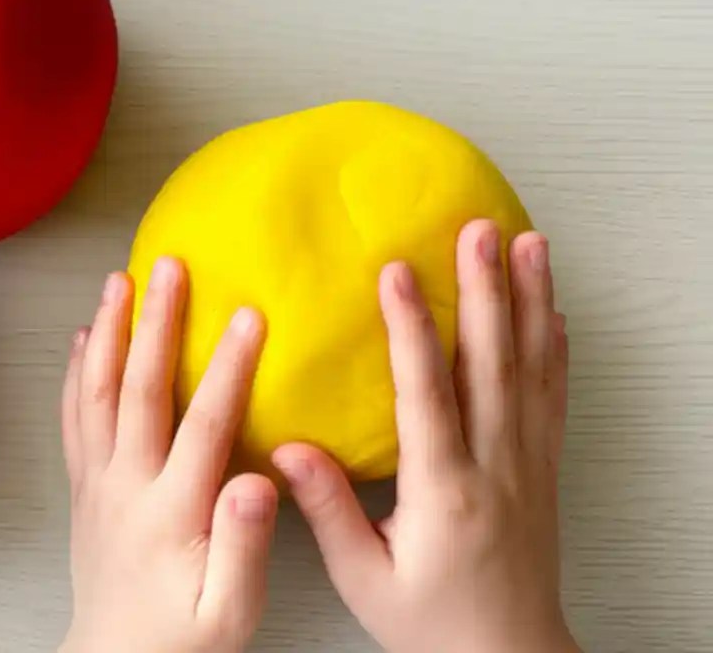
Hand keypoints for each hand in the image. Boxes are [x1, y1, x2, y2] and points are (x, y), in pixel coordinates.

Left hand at [60, 258, 276, 652]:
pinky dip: (75, 374)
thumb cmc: (182, 638)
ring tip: (117, 280)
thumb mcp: (230, 611)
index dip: (228, 366)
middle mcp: (126, 486)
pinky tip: (83, 339)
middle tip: (169, 265)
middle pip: (139, 390)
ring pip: (96, 395)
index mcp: (172, 511)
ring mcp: (97, 483)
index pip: (204, 424)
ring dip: (107, 333)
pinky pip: (73, 419)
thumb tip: (257, 482)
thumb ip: (244, 546)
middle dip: (155, 323)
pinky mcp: (83, 488)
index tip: (250, 314)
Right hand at [273, 220, 579, 652]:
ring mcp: (527, 463)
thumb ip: (328, 511)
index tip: (397, 272)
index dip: (412, 329)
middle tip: (479, 228)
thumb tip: (287, 450)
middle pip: (492, 363)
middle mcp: (495, 466)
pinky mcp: (542, 468)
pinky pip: (553, 396)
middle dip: (485, 289)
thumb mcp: (365, 577)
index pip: (427, 393)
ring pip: (531, 368)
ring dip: (529, 301)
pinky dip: (554, 347)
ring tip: (527, 243)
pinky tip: (551, 311)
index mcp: (444, 491)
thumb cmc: (433, 624)